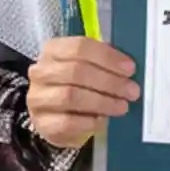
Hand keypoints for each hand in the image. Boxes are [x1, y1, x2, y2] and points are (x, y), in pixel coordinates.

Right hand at [26, 36, 140, 148]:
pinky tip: (103, 120)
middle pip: (76, 71)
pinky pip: (68, 122)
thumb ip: (104, 63)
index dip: (107, 57)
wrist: (55, 116)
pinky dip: (90, 121)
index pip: (79, 47)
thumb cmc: (76, 86)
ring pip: (71, 96)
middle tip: (131, 91)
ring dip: (102, 101)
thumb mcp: (87, 67)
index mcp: (53, 50)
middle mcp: (41, 72)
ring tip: (122, 106)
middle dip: (109, 81)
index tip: (129, 69)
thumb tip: (127, 67)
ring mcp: (38, 98)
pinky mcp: (43, 123)